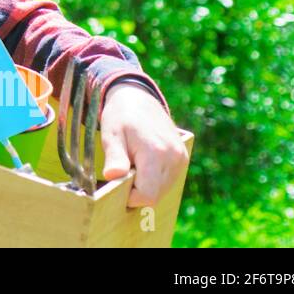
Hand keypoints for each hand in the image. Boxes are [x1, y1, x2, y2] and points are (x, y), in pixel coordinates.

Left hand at [99, 82, 189, 208]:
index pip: (147, 194)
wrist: (138, 97)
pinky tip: (142, 163)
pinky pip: (168, 181)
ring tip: (132, 164)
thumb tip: (112, 176)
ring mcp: (180, 158)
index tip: (117, 183)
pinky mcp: (182, 158)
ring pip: (162, 190)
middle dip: (136, 191)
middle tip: (122, 172)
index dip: (130, 197)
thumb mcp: (111, 134)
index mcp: (156, 152)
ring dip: (145, 185)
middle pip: (155, 195)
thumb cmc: (121, 116)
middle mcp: (173, 157)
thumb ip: (114, 157)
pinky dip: (153, 179)